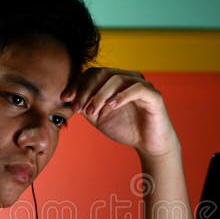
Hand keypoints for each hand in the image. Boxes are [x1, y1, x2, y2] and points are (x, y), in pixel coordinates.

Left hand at [61, 67, 178, 158]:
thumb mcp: (99, 118)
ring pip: (116, 79)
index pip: (93, 73)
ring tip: (92, 112)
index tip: (65, 98)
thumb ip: (85, 106)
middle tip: (77, 107)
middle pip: (102, 73)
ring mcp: (142, 85)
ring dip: (100, 95)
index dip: (78, 84)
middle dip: (86, 89)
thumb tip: (68, 98)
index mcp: (115, 81)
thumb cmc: (125, 129)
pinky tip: (111, 106)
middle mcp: (129, 78)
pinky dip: (121, 96)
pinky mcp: (154, 95)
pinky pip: (137, 89)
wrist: (149, 145)